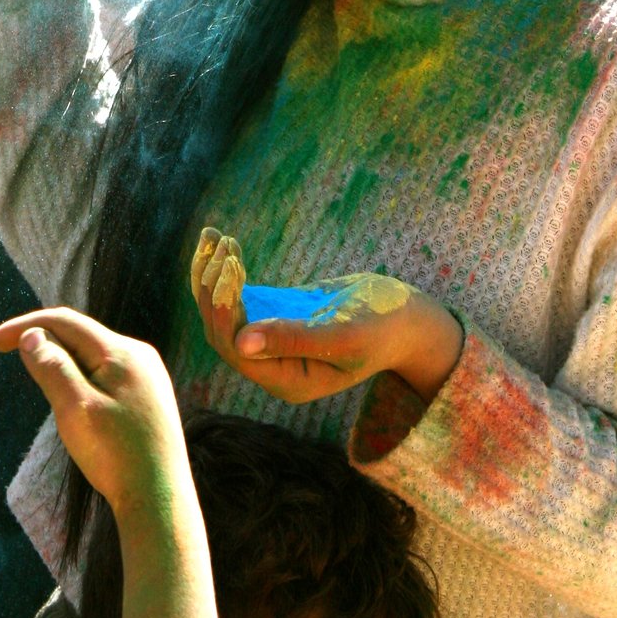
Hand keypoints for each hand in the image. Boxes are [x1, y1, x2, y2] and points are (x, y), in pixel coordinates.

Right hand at [0, 307, 185, 521]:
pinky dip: (79, 375)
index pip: (66, 322)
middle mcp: (139, 356)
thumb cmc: (116, 456)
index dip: (25, 326)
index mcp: (123, 352)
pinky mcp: (148, 398)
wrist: (160, 501)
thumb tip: (33, 335)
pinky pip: (106, 374)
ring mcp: (147, 377)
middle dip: (42, 340)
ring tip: (35, 376)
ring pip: (92, 356)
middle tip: (4, 351)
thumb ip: (53, 368)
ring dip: (60, 359)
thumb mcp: (75, 409)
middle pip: (80, 335)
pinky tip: (69, 396)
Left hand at [191, 245, 463, 406]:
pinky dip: (224, 268)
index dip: (224, 312)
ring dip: (211, 274)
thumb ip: (294, 339)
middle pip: (221, 330)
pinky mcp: (273, 314)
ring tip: (213, 235)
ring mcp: (269, 339)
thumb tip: (242, 342)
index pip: (236, 351)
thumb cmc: (382, 327)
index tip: (231, 270)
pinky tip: (219, 238)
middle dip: (213, 289)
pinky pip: (236, 295)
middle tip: (223, 248)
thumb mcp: (343, 336)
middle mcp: (271, 366)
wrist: (404, 315)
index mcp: (286, 382)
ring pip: (222, 311)